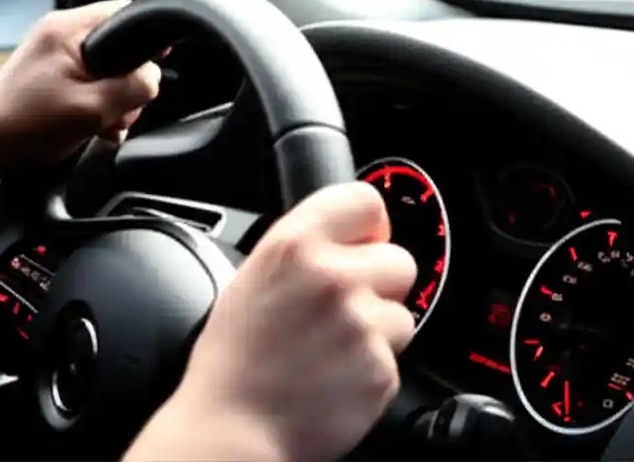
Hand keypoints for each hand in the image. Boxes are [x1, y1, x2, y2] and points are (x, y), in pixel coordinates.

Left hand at [0, 0, 161, 168]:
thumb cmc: (28, 128)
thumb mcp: (95, 109)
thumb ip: (134, 87)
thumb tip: (153, 78)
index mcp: (66, 29)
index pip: (126, 14)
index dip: (147, 43)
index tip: (155, 69)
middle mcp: (57, 32)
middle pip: (118, 46)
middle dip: (126, 84)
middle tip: (119, 112)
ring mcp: (50, 52)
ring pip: (104, 68)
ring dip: (112, 99)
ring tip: (104, 125)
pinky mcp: (46, 73)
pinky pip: (86, 80)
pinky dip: (95, 103)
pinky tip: (93, 127)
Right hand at [126, 183, 417, 461]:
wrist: (232, 431)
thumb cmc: (232, 364)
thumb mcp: (250, 280)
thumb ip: (300, 251)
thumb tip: (343, 239)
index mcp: (293, 245)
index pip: (364, 201)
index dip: (368, 226)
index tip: (363, 244)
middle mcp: (332, 277)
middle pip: (399, 260)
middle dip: (380, 285)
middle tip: (344, 311)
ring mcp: (361, 324)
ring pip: (401, 314)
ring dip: (378, 332)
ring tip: (332, 353)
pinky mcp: (380, 369)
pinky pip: (395, 360)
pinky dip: (371, 372)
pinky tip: (334, 380)